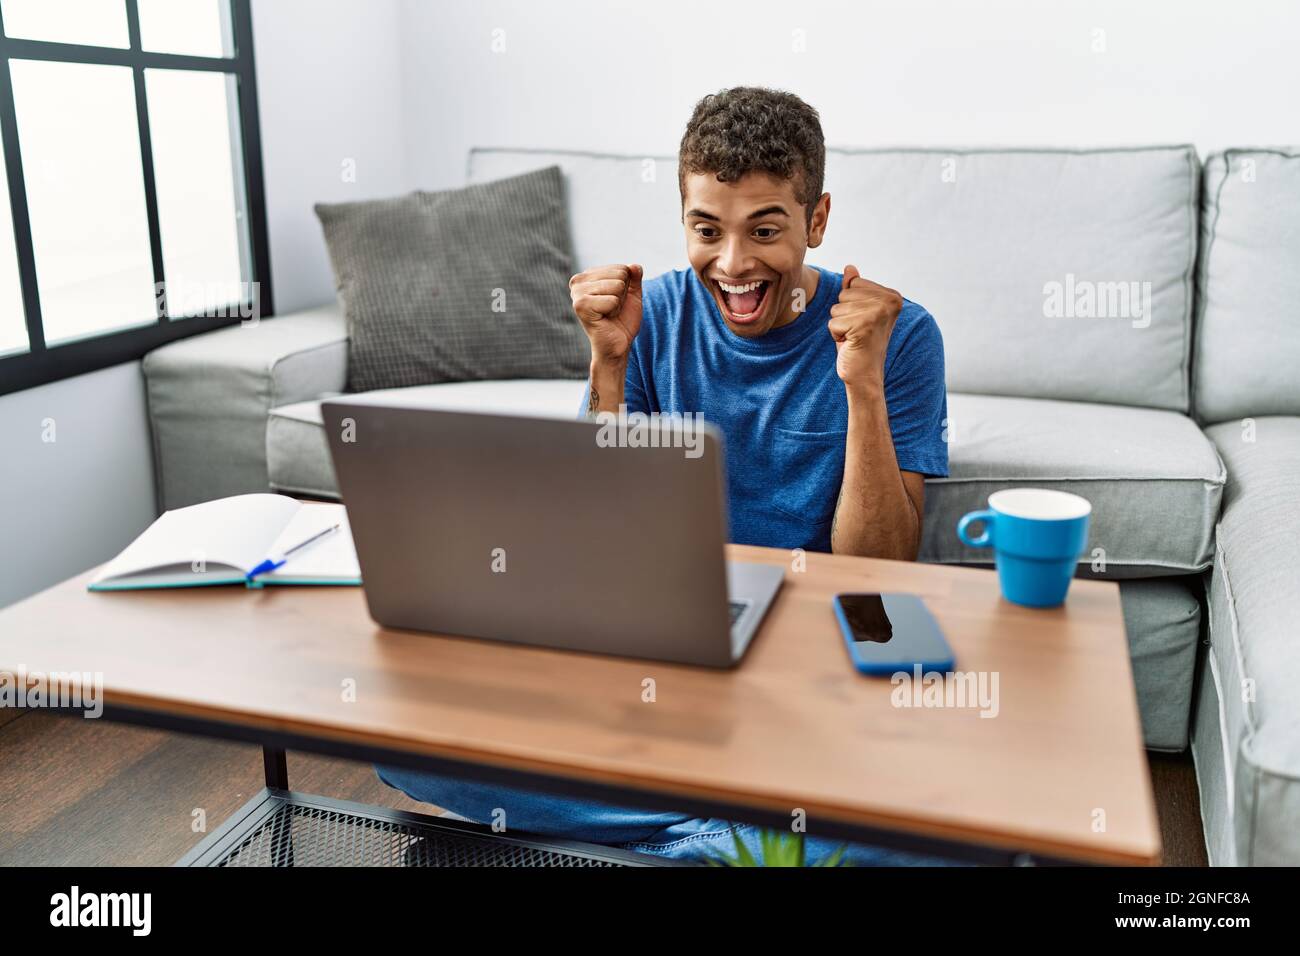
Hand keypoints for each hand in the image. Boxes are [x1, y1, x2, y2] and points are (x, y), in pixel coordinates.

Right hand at [569, 264, 642, 364]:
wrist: (617, 346)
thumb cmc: (622, 320)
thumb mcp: (633, 295)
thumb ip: (634, 277)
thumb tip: (635, 265)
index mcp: (588, 275)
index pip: (621, 268)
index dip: (626, 287)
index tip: (615, 301)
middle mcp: (578, 281)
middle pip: (620, 275)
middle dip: (622, 295)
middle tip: (612, 309)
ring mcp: (577, 293)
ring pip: (617, 286)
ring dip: (618, 303)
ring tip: (608, 314)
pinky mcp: (580, 306)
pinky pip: (612, 300)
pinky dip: (614, 311)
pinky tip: (605, 318)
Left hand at [828, 264, 901, 390]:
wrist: (865, 376)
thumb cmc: (860, 344)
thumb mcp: (858, 312)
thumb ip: (855, 289)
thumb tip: (849, 267)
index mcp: (893, 296)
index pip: (853, 284)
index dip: (851, 305)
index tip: (863, 322)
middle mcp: (890, 302)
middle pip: (844, 294)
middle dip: (843, 315)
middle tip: (857, 332)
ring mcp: (878, 313)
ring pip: (836, 308)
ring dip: (840, 326)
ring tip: (854, 338)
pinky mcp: (864, 326)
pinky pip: (833, 322)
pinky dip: (836, 336)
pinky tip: (850, 344)